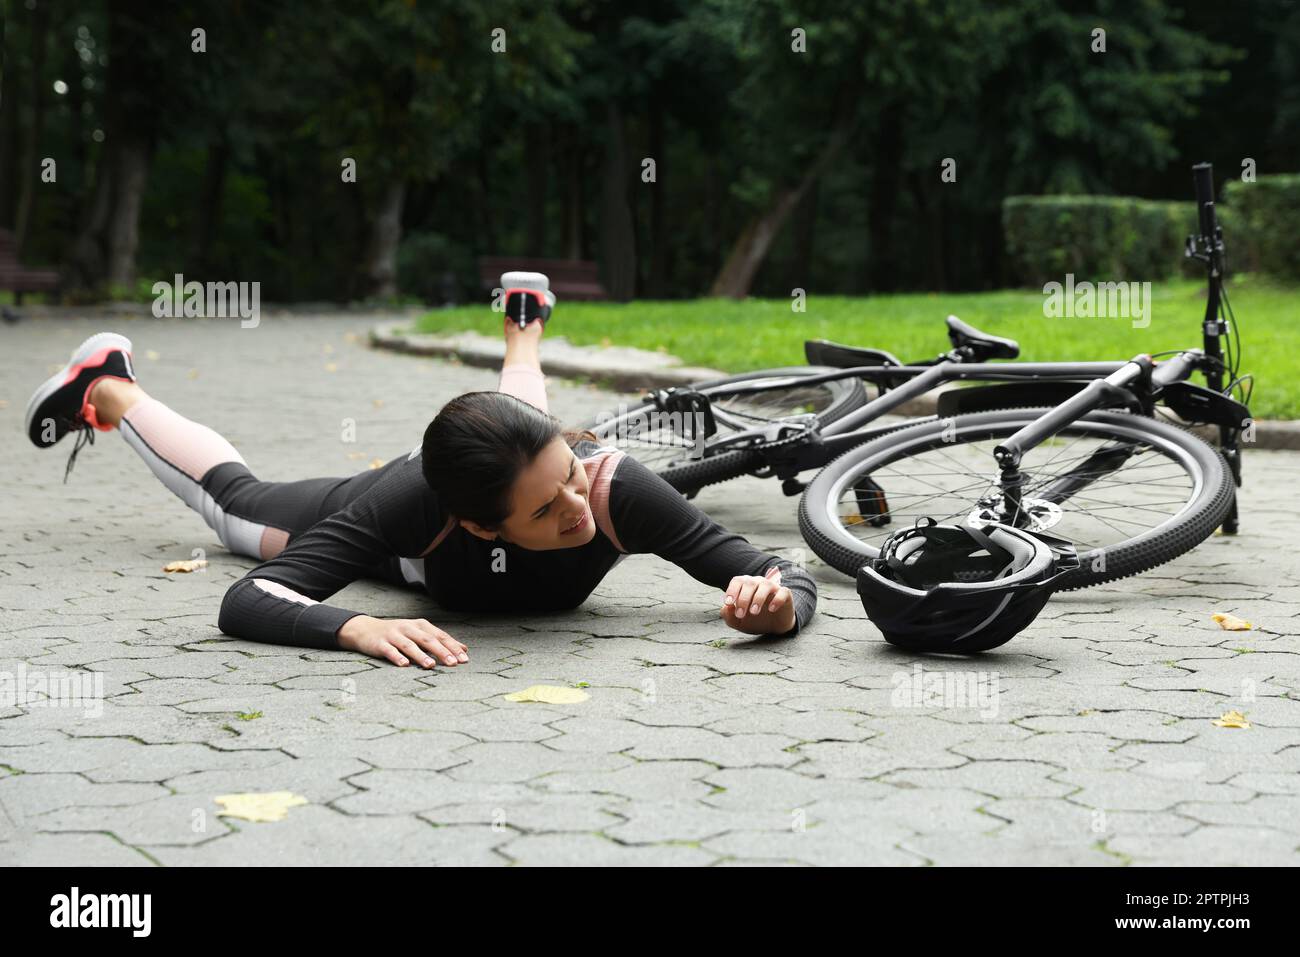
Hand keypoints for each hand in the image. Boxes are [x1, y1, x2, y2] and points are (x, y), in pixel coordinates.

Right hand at [337, 615, 468, 667]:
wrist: (366, 629)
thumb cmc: (398, 634)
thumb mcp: (420, 634)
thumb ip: (440, 641)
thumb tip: (463, 649)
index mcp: (421, 625)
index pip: (440, 636)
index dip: (452, 647)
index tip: (464, 659)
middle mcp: (409, 628)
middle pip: (428, 640)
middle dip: (441, 651)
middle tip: (453, 663)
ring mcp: (394, 635)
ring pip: (409, 645)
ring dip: (421, 655)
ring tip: (431, 665)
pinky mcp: (381, 643)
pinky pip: (390, 651)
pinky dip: (397, 657)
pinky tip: (404, 665)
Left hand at [721, 566, 795, 635]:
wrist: (773, 627)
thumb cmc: (754, 620)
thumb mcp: (738, 622)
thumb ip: (728, 616)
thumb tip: (726, 607)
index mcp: (745, 586)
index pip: (738, 581)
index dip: (732, 590)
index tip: (729, 603)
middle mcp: (759, 583)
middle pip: (750, 583)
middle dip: (743, 599)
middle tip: (740, 614)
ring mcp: (773, 587)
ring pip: (765, 585)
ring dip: (758, 598)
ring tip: (754, 612)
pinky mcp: (785, 595)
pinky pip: (783, 592)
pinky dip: (777, 599)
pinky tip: (772, 609)